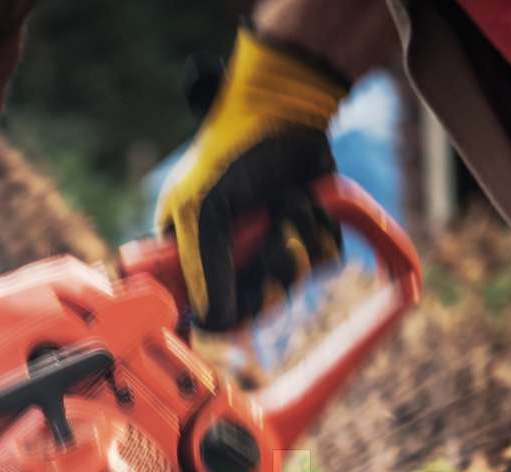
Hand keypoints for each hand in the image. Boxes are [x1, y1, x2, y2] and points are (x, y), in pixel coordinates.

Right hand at [154, 26, 347, 331]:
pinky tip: (310, 202)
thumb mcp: (203, 210)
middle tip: (273, 235)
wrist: (287, 108)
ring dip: (299, 240)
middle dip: (270, 268)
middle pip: (254, 308)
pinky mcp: (304, 237)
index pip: (201, 312)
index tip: (244, 293)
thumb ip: (203, 268)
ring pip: (293, 285)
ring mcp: (266, 248)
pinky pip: (324, 263)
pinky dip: (322, 232)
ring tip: (289, 200)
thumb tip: (211, 324)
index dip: (225, 311)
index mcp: (186, 253)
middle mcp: (226, 257)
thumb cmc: (232, 150)